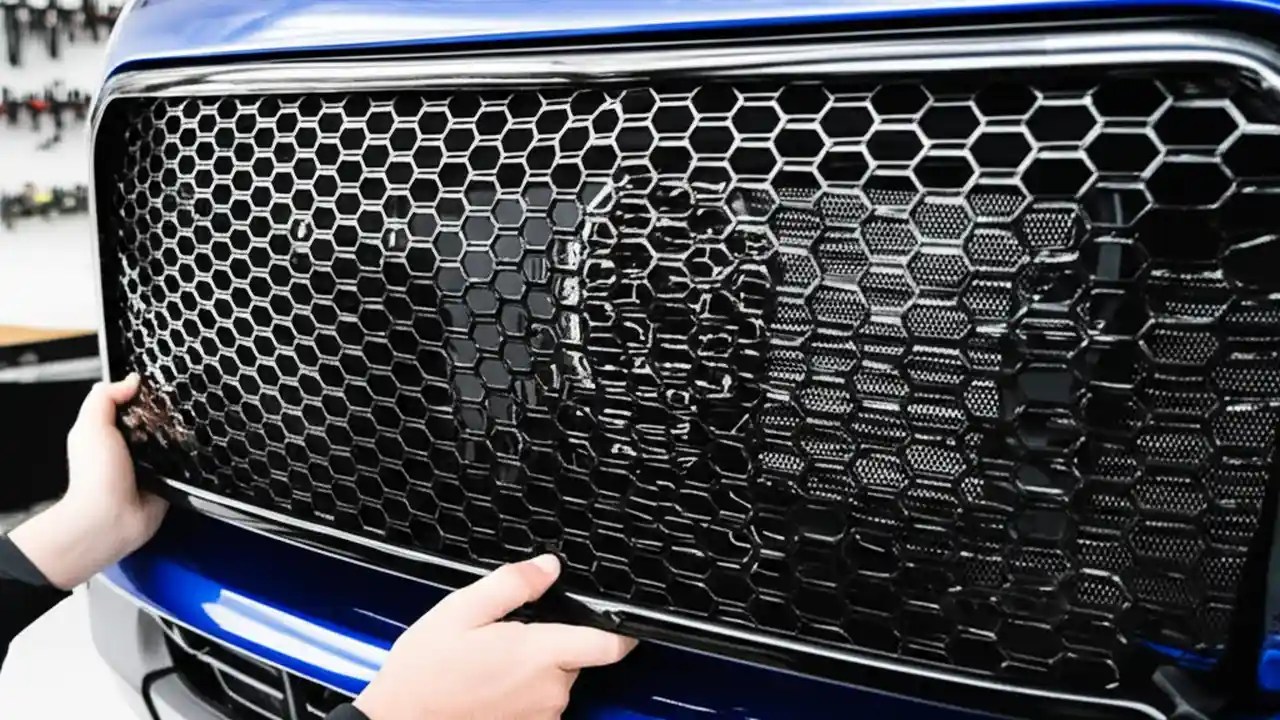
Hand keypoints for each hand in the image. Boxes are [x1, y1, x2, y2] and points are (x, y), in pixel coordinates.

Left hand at [10, 373, 168, 588]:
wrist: (109, 519)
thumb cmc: (94, 478)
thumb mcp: (92, 425)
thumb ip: (105, 398)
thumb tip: (131, 380)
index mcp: (107, 431)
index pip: (129, 402)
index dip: (142, 392)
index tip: (157, 384)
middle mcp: (128, 447)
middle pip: (154, 419)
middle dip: (166, 414)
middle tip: (175, 408)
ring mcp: (149, 464)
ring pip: (172, 440)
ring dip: (179, 436)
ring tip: (185, 429)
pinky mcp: (167, 480)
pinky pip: (184, 463)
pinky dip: (188, 459)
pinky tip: (190, 452)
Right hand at [353, 554, 636, 719]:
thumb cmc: (424, 674)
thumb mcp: (461, 611)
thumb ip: (513, 584)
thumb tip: (549, 567)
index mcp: (540, 655)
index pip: (607, 644)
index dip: (621, 630)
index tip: (623, 620)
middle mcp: (549, 692)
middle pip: (573, 658)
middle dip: (549, 644)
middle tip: (504, 637)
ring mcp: (540, 718)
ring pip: (553, 682)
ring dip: (532, 671)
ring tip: (487, 666)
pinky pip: (537, 705)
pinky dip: (519, 694)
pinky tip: (486, 688)